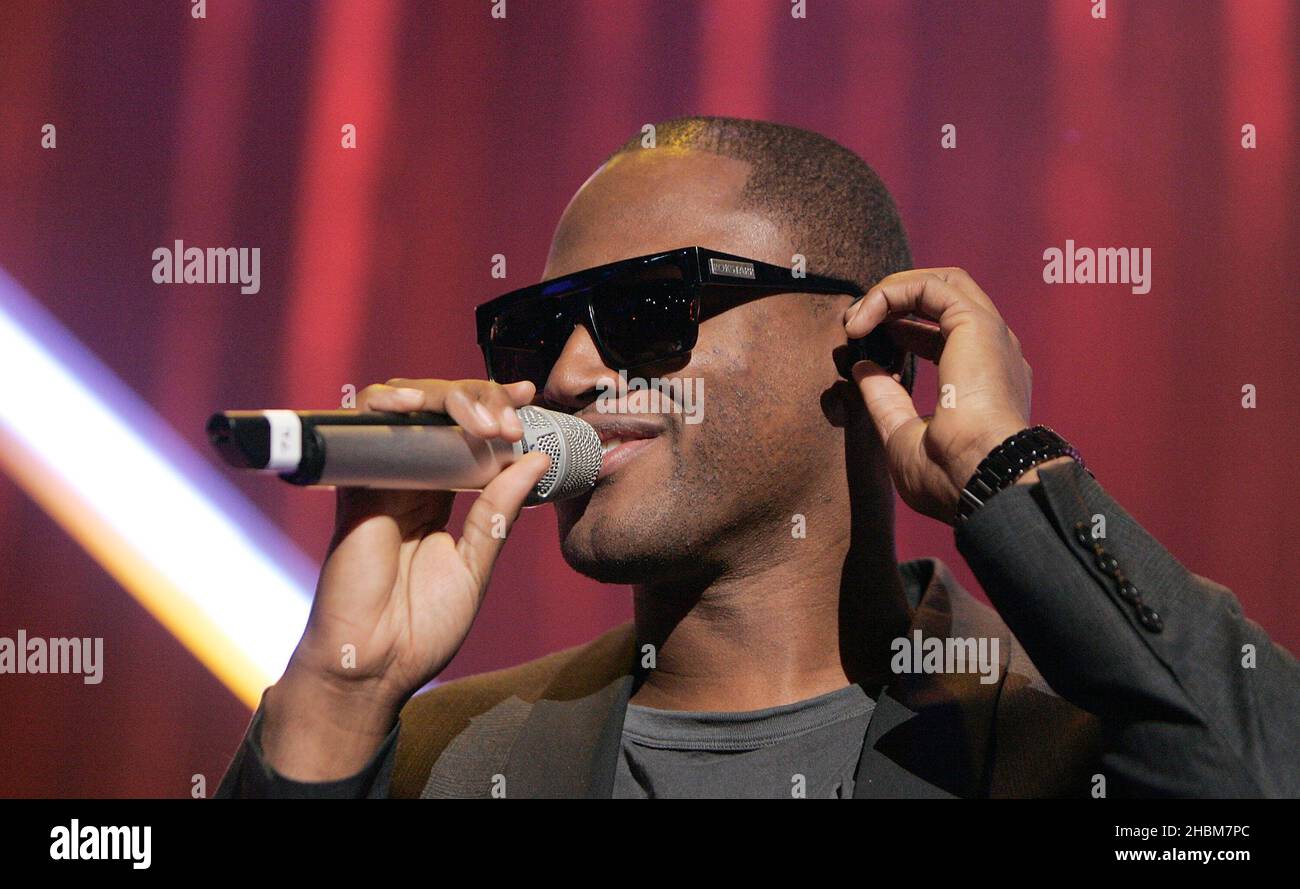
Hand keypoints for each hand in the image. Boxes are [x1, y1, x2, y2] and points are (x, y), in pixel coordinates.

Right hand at [260, 378, 549, 779]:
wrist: (374, 664)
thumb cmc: (422, 626)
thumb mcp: (476, 564)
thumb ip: (500, 510)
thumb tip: (536, 460)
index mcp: (440, 496)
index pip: (468, 433)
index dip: (495, 406)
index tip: (530, 396)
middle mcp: (410, 479)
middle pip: (441, 410)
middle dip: (481, 401)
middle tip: (511, 423)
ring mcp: (381, 479)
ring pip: (406, 407)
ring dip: (446, 399)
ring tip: (483, 423)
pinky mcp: (353, 486)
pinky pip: (361, 428)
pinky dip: (385, 404)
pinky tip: (415, 406)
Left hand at [845, 267, 1033, 523]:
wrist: (981, 480)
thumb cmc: (949, 476)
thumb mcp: (902, 435)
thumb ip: (884, 399)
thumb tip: (863, 369)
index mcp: (984, 380)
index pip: (944, 335)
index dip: (903, 330)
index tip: (866, 344)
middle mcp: (993, 352)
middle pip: (945, 298)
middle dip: (894, 302)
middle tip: (855, 324)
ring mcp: (988, 335)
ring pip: (939, 283)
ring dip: (890, 293)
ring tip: (854, 320)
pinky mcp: (975, 323)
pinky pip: (929, 286)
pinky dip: (890, 294)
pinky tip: (862, 321)